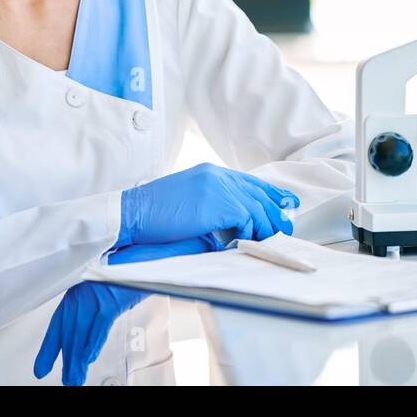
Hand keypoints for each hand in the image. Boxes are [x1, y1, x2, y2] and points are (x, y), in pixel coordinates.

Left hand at [33, 232, 223, 385]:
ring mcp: (96, 291)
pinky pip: (98, 325)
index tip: (42, 366)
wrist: (159, 251)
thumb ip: (102, 303)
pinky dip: (92, 343)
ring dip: (76, 358)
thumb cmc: (139, 265)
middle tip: (66, 378)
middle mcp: (85, 286)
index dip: (52, 344)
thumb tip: (93, 330)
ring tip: (74, 378)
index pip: (61, 319)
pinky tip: (88, 358)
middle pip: (68, 329)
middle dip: (64, 357)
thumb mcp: (115, 286)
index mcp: (83, 284)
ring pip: (80, 331)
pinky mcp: (110, 296)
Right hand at [113, 163, 299, 248]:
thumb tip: (235, 221)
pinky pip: (245, 220)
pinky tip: (241, 244)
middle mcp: (217, 175)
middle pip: (258, 194)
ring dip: (262, 228)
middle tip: (283, 230)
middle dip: (274, 213)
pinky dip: (246, 234)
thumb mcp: (188, 200)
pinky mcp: (217, 204)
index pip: (249, 182)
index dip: (270, 194)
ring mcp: (218, 187)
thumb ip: (212, 203)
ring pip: (255, 208)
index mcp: (210, 172)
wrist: (132, 214)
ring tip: (264, 242)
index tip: (285, 205)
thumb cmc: (155, 214)